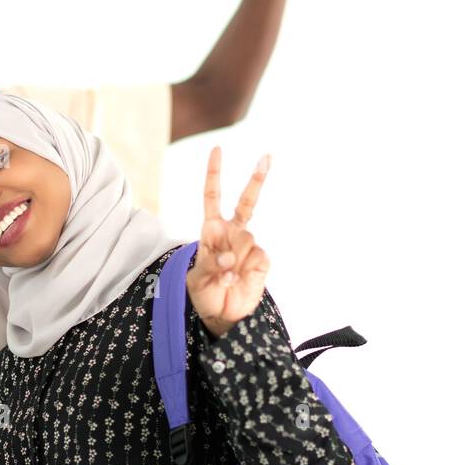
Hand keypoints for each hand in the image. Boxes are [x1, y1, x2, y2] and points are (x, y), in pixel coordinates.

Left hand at [187, 145, 270, 338]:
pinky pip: (256, 257)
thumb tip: (229, 260)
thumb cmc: (205, 292)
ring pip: (246, 239)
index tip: (218, 150)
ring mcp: (249, 246)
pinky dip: (244, 271)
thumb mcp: (197, 279)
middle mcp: (232, 233)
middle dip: (256, 180)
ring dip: (232, 259)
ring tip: (225, 277)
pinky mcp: (262, 260)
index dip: (214, 174)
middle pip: (246, 202)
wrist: (223, 314)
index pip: (213, 197)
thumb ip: (211, 265)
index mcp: (212, 230)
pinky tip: (237, 281)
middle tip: (267, 156)